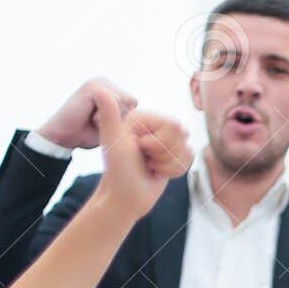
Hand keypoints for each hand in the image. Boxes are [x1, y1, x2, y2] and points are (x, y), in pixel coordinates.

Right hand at [37, 78, 136, 150]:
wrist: (62, 137)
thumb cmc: (85, 134)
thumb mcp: (110, 126)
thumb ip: (122, 117)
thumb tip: (142, 119)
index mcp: (110, 89)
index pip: (133, 104)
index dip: (123, 120)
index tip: (103, 125)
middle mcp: (104, 82)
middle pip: (131, 102)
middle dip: (118, 118)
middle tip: (96, 122)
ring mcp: (99, 82)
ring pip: (124, 102)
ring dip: (110, 118)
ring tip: (92, 120)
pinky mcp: (93, 87)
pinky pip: (114, 103)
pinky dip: (103, 117)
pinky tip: (89, 118)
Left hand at [93, 84, 192, 222]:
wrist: (124, 198)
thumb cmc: (117, 171)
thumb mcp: (113, 140)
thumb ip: (109, 113)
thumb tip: (99, 89)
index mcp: (142, 117)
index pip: (172, 124)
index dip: (158, 142)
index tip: (139, 149)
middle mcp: (154, 126)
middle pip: (182, 134)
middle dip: (164, 154)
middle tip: (144, 159)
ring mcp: (165, 140)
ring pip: (187, 148)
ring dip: (169, 164)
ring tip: (149, 167)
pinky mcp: (172, 154)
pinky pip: (189, 159)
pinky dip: (175, 171)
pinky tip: (158, 173)